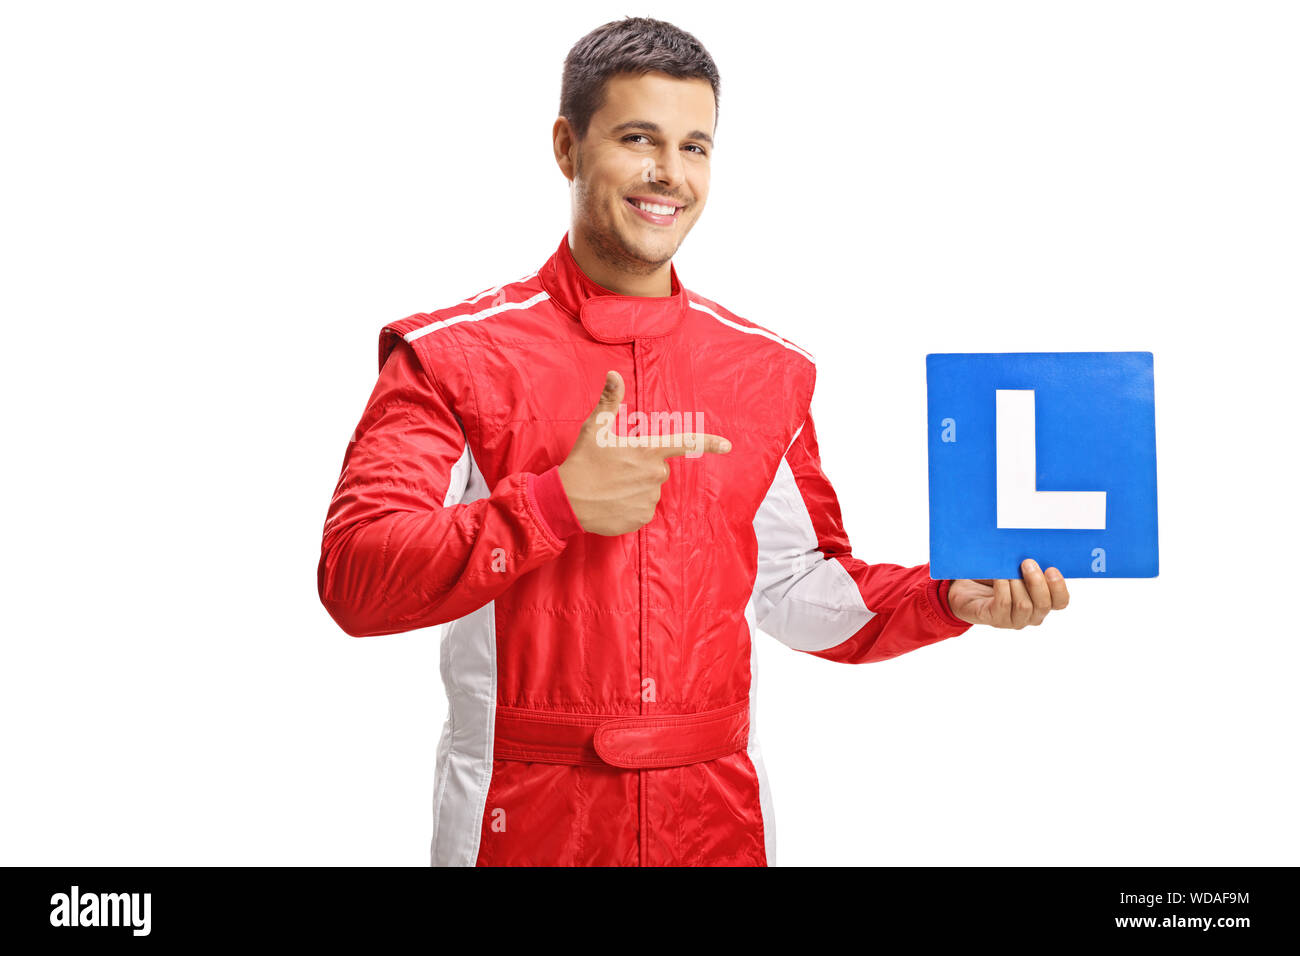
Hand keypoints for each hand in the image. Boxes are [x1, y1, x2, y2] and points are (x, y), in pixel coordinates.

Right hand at [556, 370, 732, 535]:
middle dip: (642, 467)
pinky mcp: (642, 517)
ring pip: (650, 489)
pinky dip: (631, 505)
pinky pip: (643, 508)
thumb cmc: (582, 461)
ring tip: (611, 486)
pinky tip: (613, 501)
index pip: (684, 443)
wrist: (567, 501)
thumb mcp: (595, 427)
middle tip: (616, 468)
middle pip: (658, 468)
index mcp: (647, 450)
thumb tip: (613, 374)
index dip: (708, 443)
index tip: (728, 446)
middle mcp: (654, 474)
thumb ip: (610, 400)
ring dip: (636, 487)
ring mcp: (649, 498)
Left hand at [946, 559, 1068, 628]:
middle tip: (1027, 562)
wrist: (965, 588)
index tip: (1051, 568)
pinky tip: (999, 576)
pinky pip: (1004, 604)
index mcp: (1041, 602)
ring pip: (1024, 605)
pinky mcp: (994, 618)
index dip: (1059, 587)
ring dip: (1018, 584)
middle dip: (1037, 582)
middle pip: (1043, 604)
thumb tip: (1035, 547)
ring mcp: (1012, 620)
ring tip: (1010, 569)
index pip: (1060, 601)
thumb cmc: (995, 576)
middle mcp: (1031, 615)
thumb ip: (1029, 565)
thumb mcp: (1015, 569)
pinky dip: (1003, 587)